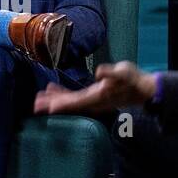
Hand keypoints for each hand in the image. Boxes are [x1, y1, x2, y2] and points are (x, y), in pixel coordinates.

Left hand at [33, 61, 157, 115]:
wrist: (141, 89)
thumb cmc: (133, 80)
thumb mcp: (124, 73)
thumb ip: (112, 73)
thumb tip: (100, 71)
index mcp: (98, 96)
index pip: (77, 101)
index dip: (62, 103)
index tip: (48, 106)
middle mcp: (92, 102)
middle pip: (69, 105)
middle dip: (52, 104)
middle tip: (35, 104)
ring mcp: (91, 101)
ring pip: (69, 102)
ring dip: (54, 100)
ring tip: (38, 98)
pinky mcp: (92, 97)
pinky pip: (73, 98)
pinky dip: (62, 95)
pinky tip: (53, 89)